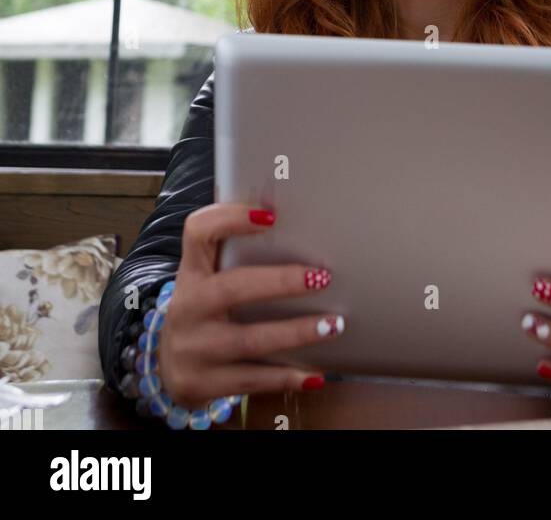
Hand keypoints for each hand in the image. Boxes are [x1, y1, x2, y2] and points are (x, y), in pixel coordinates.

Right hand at [156, 202, 345, 409]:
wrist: (167, 370)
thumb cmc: (204, 313)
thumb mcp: (207, 281)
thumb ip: (234, 255)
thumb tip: (292, 225)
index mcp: (190, 273)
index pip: (198, 232)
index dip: (230, 218)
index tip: (272, 216)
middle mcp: (187, 308)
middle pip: (232, 288)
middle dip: (280, 282)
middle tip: (321, 278)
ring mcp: (193, 349)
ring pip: (250, 340)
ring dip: (296, 332)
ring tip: (333, 324)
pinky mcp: (202, 384)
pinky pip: (252, 380)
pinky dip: (287, 377)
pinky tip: (315, 375)